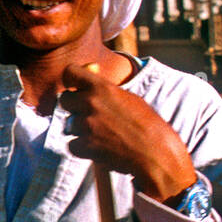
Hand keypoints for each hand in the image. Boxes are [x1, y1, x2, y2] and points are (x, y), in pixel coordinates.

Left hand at [60, 63, 196, 202]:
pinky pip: (72, 145)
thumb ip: (104, 86)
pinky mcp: (84, 144)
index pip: (70, 72)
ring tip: (104, 135)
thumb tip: (89, 67)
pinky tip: (102, 148)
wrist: (156, 154)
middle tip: (93, 116)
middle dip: (75, 108)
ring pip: (69, 124)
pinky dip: (83, 149)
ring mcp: (86, 124)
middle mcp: (91, 103)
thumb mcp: (128, 98)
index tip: (77, 88)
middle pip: (65, 99)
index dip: (72, 80)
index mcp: (102, 87)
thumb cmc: (146, 125)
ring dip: (81, 131)